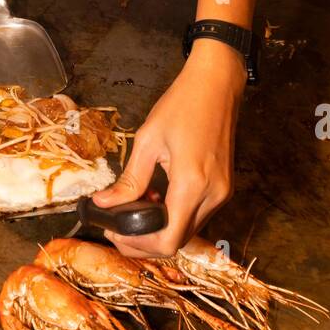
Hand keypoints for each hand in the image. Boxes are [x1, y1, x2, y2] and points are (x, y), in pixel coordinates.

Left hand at [91, 42, 245, 257]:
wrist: (216, 84)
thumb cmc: (182, 105)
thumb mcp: (148, 140)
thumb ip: (129, 179)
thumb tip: (103, 203)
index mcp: (191, 184)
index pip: (168, 241)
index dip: (138, 245)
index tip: (115, 232)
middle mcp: (213, 195)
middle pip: (178, 241)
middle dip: (146, 240)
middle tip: (118, 225)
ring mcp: (223, 193)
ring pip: (189, 230)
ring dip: (161, 228)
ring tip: (137, 207)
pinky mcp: (225, 188)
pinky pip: (198, 215)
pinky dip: (176, 215)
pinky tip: (159, 198)